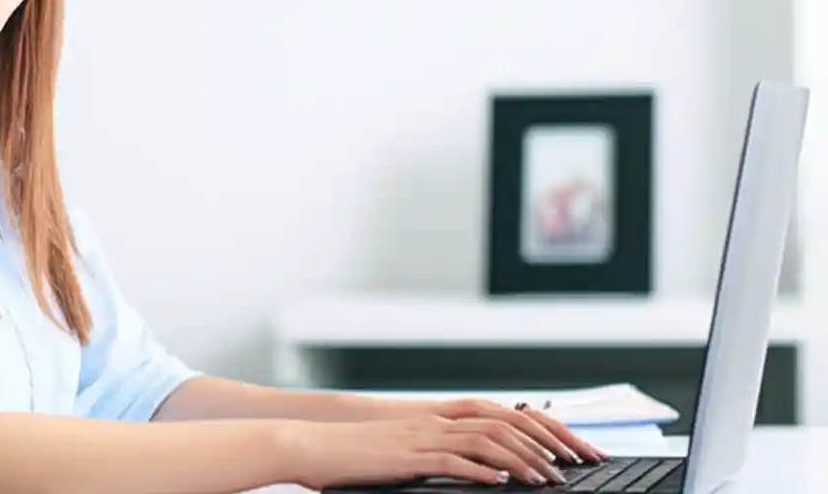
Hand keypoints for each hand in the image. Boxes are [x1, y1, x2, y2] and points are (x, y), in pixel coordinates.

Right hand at [285, 415, 571, 490]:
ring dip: (523, 460)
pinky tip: (503, 484)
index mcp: (442, 415)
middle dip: (548, 443)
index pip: (507, 413)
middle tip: (579, 463)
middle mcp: (439, 419)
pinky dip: (482, 472)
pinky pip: (453, 461)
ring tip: (550, 480)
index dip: (545, 428)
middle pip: (506, 423)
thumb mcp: (411, 445)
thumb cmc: (363, 451)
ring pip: (487, 441)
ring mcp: (424, 436)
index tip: (575, 448)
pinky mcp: (409, 457)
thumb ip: (446, 448)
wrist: (319, 444)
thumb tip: (488, 466)